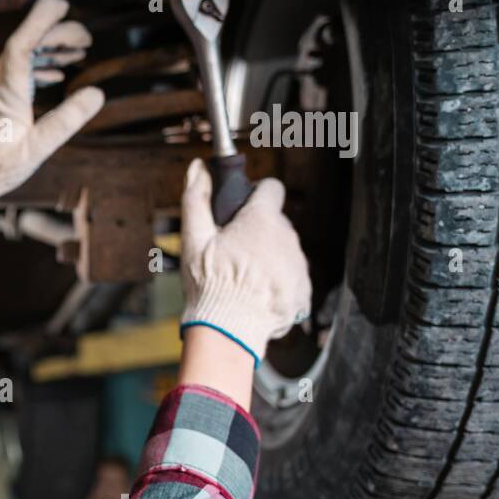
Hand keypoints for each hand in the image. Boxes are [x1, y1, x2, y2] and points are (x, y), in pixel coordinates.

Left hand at [0, 0, 104, 213]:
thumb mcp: (38, 148)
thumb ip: (67, 120)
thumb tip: (96, 94)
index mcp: (6, 91)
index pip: (22, 44)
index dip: (41, 21)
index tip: (60, 4)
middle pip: (25, 45)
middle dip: (55, 35)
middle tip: (85, 38)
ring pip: (19, 58)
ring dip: (47, 51)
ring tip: (77, 52)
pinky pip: (13, 72)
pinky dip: (36, 68)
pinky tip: (54, 74)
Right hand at [180, 158, 312, 363]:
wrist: (229, 331)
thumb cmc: (209, 285)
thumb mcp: (194, 240)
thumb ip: (197, 199)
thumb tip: (198, 167)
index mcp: (261, 221)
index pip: (272, 188)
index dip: (256, 194)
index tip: (243, 208)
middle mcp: (287, 238)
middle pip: (276, 223)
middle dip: (258, 232)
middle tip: (233, 253)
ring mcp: (299, 265)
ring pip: (285, 250)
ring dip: (268, 258)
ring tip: (244, 279)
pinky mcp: (305, 290)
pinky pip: (292, 276)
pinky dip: (277, 282)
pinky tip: (256, 295)